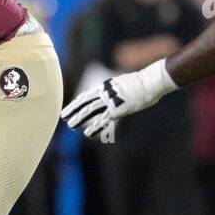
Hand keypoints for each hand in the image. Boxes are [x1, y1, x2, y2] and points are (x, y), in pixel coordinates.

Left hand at [60, 59, 177, 137]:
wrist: (151, 81)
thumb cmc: (142, 82)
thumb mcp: (124, 82)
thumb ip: (117, 88)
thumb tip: (117, 91)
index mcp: (106, 86)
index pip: (87, 95)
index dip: (77, 103)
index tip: (69, 108)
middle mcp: (105, 92)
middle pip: (85, 102)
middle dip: (73, 110)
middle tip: (63, 116)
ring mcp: (111, 100)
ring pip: (90, 110)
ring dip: (79, 118)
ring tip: (71, 125)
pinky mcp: (118, 109)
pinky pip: (103, 120)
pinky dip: (94, 127)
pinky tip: (87, 133)